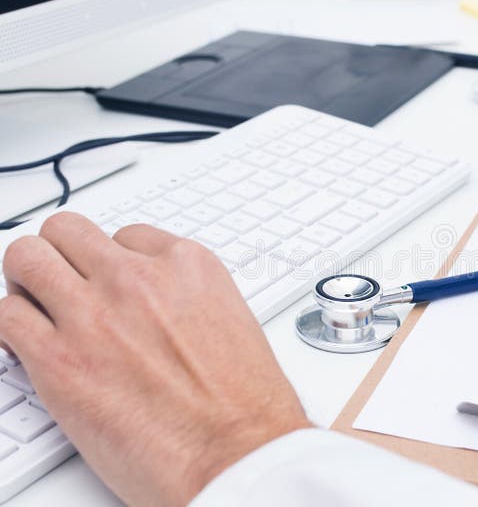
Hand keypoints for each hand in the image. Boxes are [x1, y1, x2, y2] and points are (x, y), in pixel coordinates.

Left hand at [0, 213, 310, 505]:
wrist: (237, 455)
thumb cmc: (246, 406)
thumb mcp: (233, 323)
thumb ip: (187, 301)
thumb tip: (159, 306)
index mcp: (187, 267)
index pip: (126, 235)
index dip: (115, 262)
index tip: (111, 283)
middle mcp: (137, 280)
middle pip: (68, 231)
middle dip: (62, 255)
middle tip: (64, 283)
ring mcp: (94, 314)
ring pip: (26, 258)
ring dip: (28, 280)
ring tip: (39, 307)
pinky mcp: (57, 361)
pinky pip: (7, 315)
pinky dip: (13, 327)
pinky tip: (31, 345)